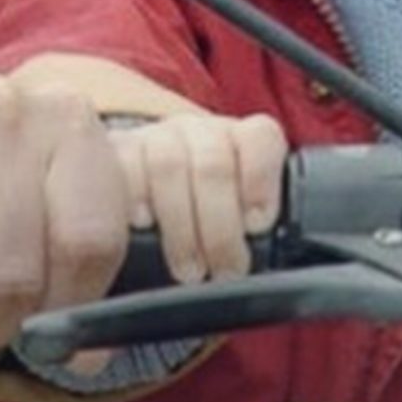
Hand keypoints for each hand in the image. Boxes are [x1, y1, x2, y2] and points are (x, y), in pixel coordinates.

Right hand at [111, 107, 286, 281]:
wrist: (145, 203)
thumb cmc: (205, 225)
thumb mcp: (240, 221)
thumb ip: (257, 228)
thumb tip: (286, 270)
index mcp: (238, 139)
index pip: (260, 137)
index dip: (261, 179)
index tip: (257, 223)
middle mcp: (197, 131)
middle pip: (214, 162)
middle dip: (220, 225)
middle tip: (224, 270)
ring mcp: (155, 138)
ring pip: (169, 163)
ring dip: (181, 225)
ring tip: (188, 268)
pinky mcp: (116, 153)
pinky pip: (124, 168)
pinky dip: (133, 199)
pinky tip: (141, 226)